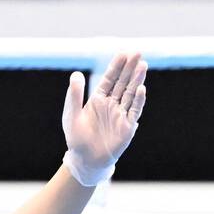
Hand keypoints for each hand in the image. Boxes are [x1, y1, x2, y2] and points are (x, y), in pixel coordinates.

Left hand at [61, 51, 147, 187]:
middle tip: (137, 52)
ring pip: (130, 94)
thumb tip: (76, 74)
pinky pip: (134, 112)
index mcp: (98, 99)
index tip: (123, 52)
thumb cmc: (77, 138)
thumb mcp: (71, 114)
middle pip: (123, 83)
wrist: (85, 160)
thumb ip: (74, 95)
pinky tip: (142, 89)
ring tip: (143, 65)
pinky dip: (138, 101)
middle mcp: (111, 104)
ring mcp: (120, 115)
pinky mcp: (127, 128)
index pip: (110, 78)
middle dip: (130, 68)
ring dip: (137, 80)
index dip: (116, 66)